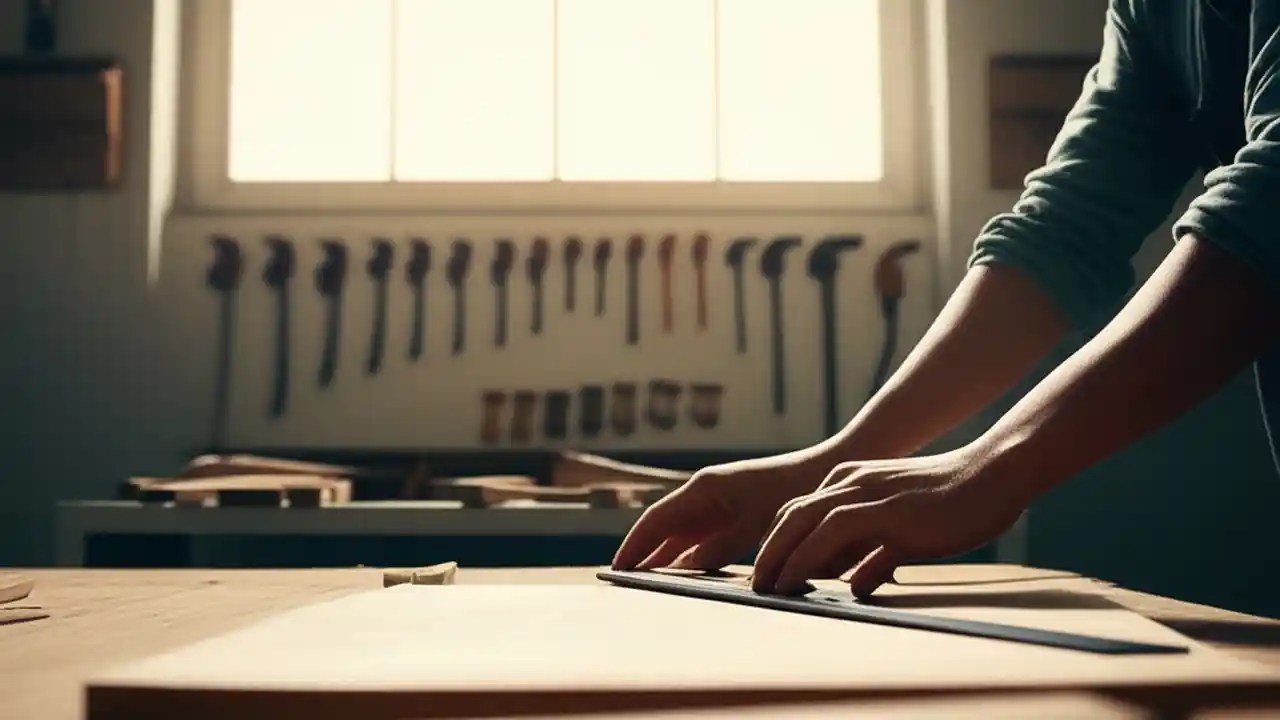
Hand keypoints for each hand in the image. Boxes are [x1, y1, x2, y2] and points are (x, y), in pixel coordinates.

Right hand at [611, 455, 829, 571]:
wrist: (827, 472)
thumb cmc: (794, 492)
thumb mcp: (758, 523)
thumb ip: (722, 546)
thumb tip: (688, 567)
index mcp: (703, 488)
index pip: (656, 520)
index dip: (635, 546)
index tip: (617, 570)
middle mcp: (704, 493)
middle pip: (663, 529)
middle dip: (643, 555)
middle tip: (622, 586)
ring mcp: (717, 504)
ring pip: (680, 536)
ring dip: (664, 559)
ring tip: (643, 587)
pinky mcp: (732, 514)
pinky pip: (701, 539)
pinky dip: (688, 558)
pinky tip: (681, 578)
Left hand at [750, 445, 1028, 597]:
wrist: (994, 474)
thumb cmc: (948, 499)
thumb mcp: (896, 515)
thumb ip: (870, 543)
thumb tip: (853, 581)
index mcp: (849, 480)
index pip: (795, 510)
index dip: (774, 542)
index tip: (764, 573)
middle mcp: (855, 485)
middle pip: (793, 517)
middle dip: (769, 553)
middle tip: (756, 585)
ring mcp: (877, 499)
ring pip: (815, 526)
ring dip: (790, 559)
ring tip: (776, 589)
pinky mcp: (902, 519)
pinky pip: (856, 543)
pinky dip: (838, 566)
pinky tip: (831, 587)